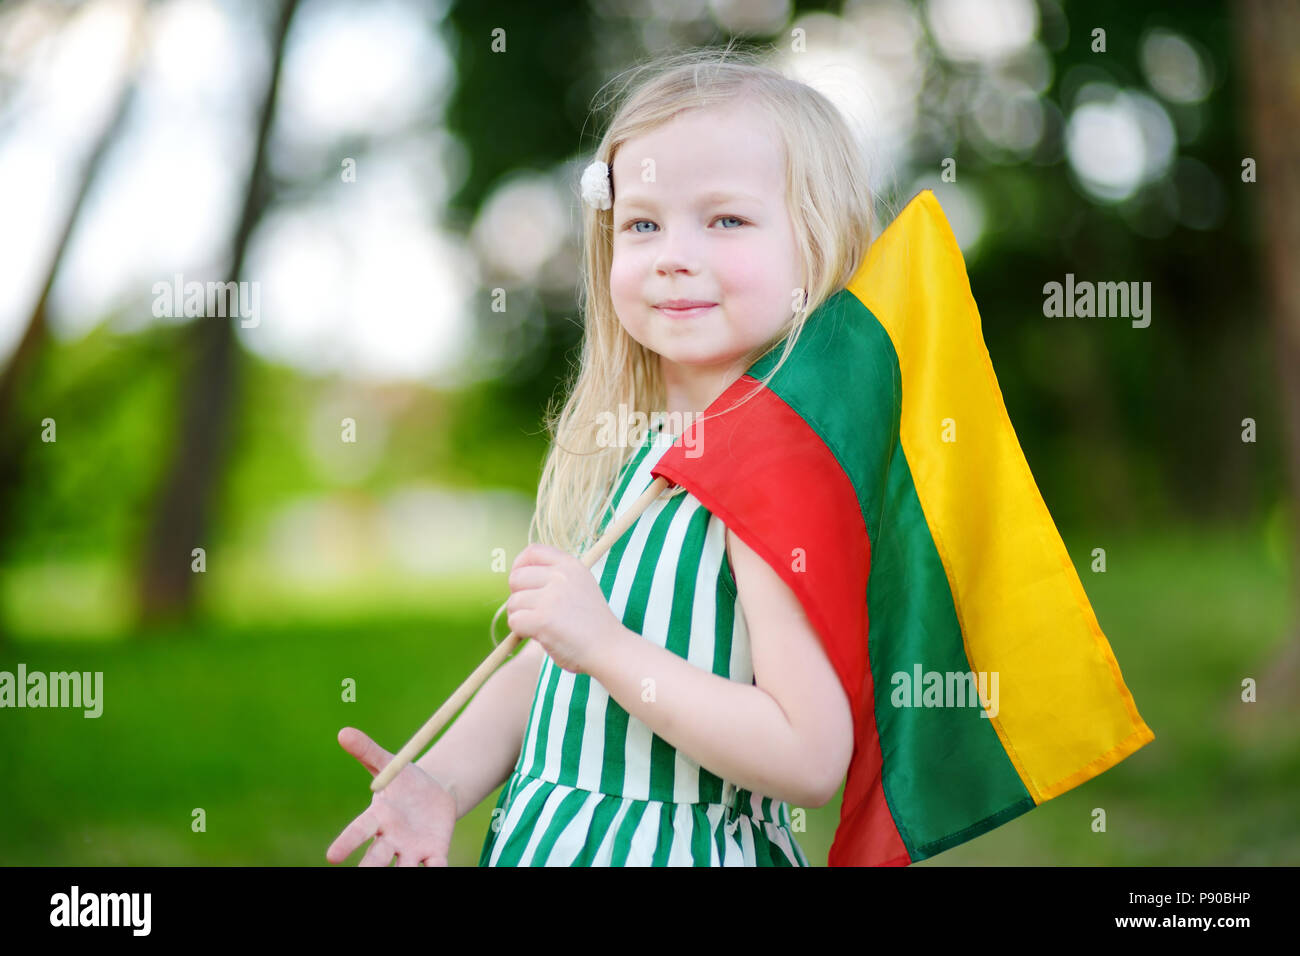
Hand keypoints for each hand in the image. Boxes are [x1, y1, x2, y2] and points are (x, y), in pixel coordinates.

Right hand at [326, 727, 456, 866]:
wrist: (434, 796)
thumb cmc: (405, 782)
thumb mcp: (389, 764)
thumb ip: (367, 751)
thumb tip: (343, 732)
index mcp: (378, 818)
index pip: (358, 831)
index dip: (346, 843)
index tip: (331, 857)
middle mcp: (390, 839)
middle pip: (376, 858)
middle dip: (370, 868)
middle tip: (364, 875)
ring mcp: (411, 850)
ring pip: (403, 869)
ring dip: (403, 873)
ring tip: (403, 875)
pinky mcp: (434, 854)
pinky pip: (434, 867)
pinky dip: (436, 871)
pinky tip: (437, 872)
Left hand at [506, 543, 618, 675]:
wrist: (608, 648)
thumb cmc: (592, 623)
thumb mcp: (580, 586)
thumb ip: (555, 577)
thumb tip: (517, 577)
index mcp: (570, 565)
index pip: (532, 551)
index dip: (519, 565)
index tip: (522, 583)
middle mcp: (561, 576)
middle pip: (516, 577)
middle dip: (518, 596)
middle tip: (532, 611)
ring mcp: (551, 597)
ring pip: (513, 602)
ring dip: (520, 617)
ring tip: (540, 626)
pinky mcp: (543, 619)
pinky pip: (514, 621)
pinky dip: (521, 631)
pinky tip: (539, 635)